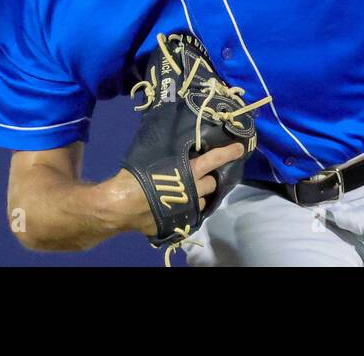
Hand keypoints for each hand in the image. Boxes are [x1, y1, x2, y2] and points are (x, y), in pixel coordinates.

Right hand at [102, 141, 248, 236]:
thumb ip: (170, 153)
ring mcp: (189, 207)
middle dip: (208, 179)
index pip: (216, 159)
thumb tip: (173, 141)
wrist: (124, 204)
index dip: (229, 153)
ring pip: (203, 200)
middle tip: (200, 176)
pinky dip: (188, 210)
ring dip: (199, 196)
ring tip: (189, 193)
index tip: (240, 149)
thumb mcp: (155, 156)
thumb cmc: (137, 175)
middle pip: (212, 182)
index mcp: (191, 170)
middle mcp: (195, 188)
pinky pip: (190, 215)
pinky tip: (179, 207)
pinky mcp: (181, 221)